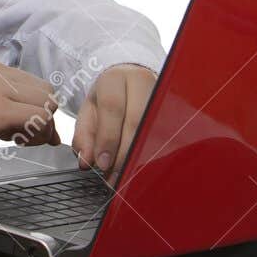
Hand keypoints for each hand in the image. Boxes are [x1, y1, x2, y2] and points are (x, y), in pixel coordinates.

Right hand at [0, 54, 60, 162]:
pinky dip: (35, 134)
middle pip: (44, 90)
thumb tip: (18, 123)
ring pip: (46, 103)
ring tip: (17, 141)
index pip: (30, 82)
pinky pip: (37, 118)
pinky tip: (16, 142)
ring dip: (41, 126)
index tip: (26, 128)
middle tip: (26, 138)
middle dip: (43, 117)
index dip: (34, 107)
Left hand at [72, 65, 157, 185]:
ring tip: (124, 177)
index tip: (102, 163)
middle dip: (123, 153)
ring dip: (138, 158)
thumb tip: (87, 160)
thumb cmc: (107, 98)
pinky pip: (165, 137)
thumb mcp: (88, 112)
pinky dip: (151, 156)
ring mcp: (161, 97)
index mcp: (115, 78)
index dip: (107, 138)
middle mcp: (142, 84)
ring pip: (153, 131)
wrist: (129, 81)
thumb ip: (84, 136)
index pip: (112, 107)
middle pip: (136, 121)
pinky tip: (139, 169)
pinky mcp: (173, 111)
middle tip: (112, 175)